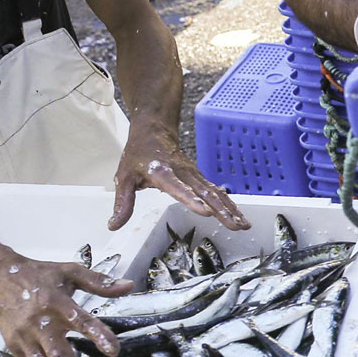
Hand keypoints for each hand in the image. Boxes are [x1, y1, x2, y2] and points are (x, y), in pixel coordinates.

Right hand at [0, 255, 131, 356]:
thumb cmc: (39, 276)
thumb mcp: (69, 271)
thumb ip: (99, 282)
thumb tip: (129, 286)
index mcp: (57, 303)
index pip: (81, 322)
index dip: (98, 336)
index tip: (114, 351)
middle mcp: (40, 323)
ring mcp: (25, 338)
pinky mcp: (15, 347)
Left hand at [110, 126, 249, 232]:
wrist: (154, 130)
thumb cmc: (138, 155)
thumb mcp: (123, 177)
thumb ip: (123, 203)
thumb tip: (114, 226)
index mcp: (162, 172)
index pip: (177, 187)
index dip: (191, 199)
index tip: (205, 211)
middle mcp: (182, 173)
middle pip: (205, 192)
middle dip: (221, 210)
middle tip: (234, 226)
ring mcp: (194, 174)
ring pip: (215, 193)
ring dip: (231, 209)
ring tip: (244, 225)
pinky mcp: (199, 177)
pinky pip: (217, 192)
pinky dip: (230, 204)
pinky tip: (239, 216)